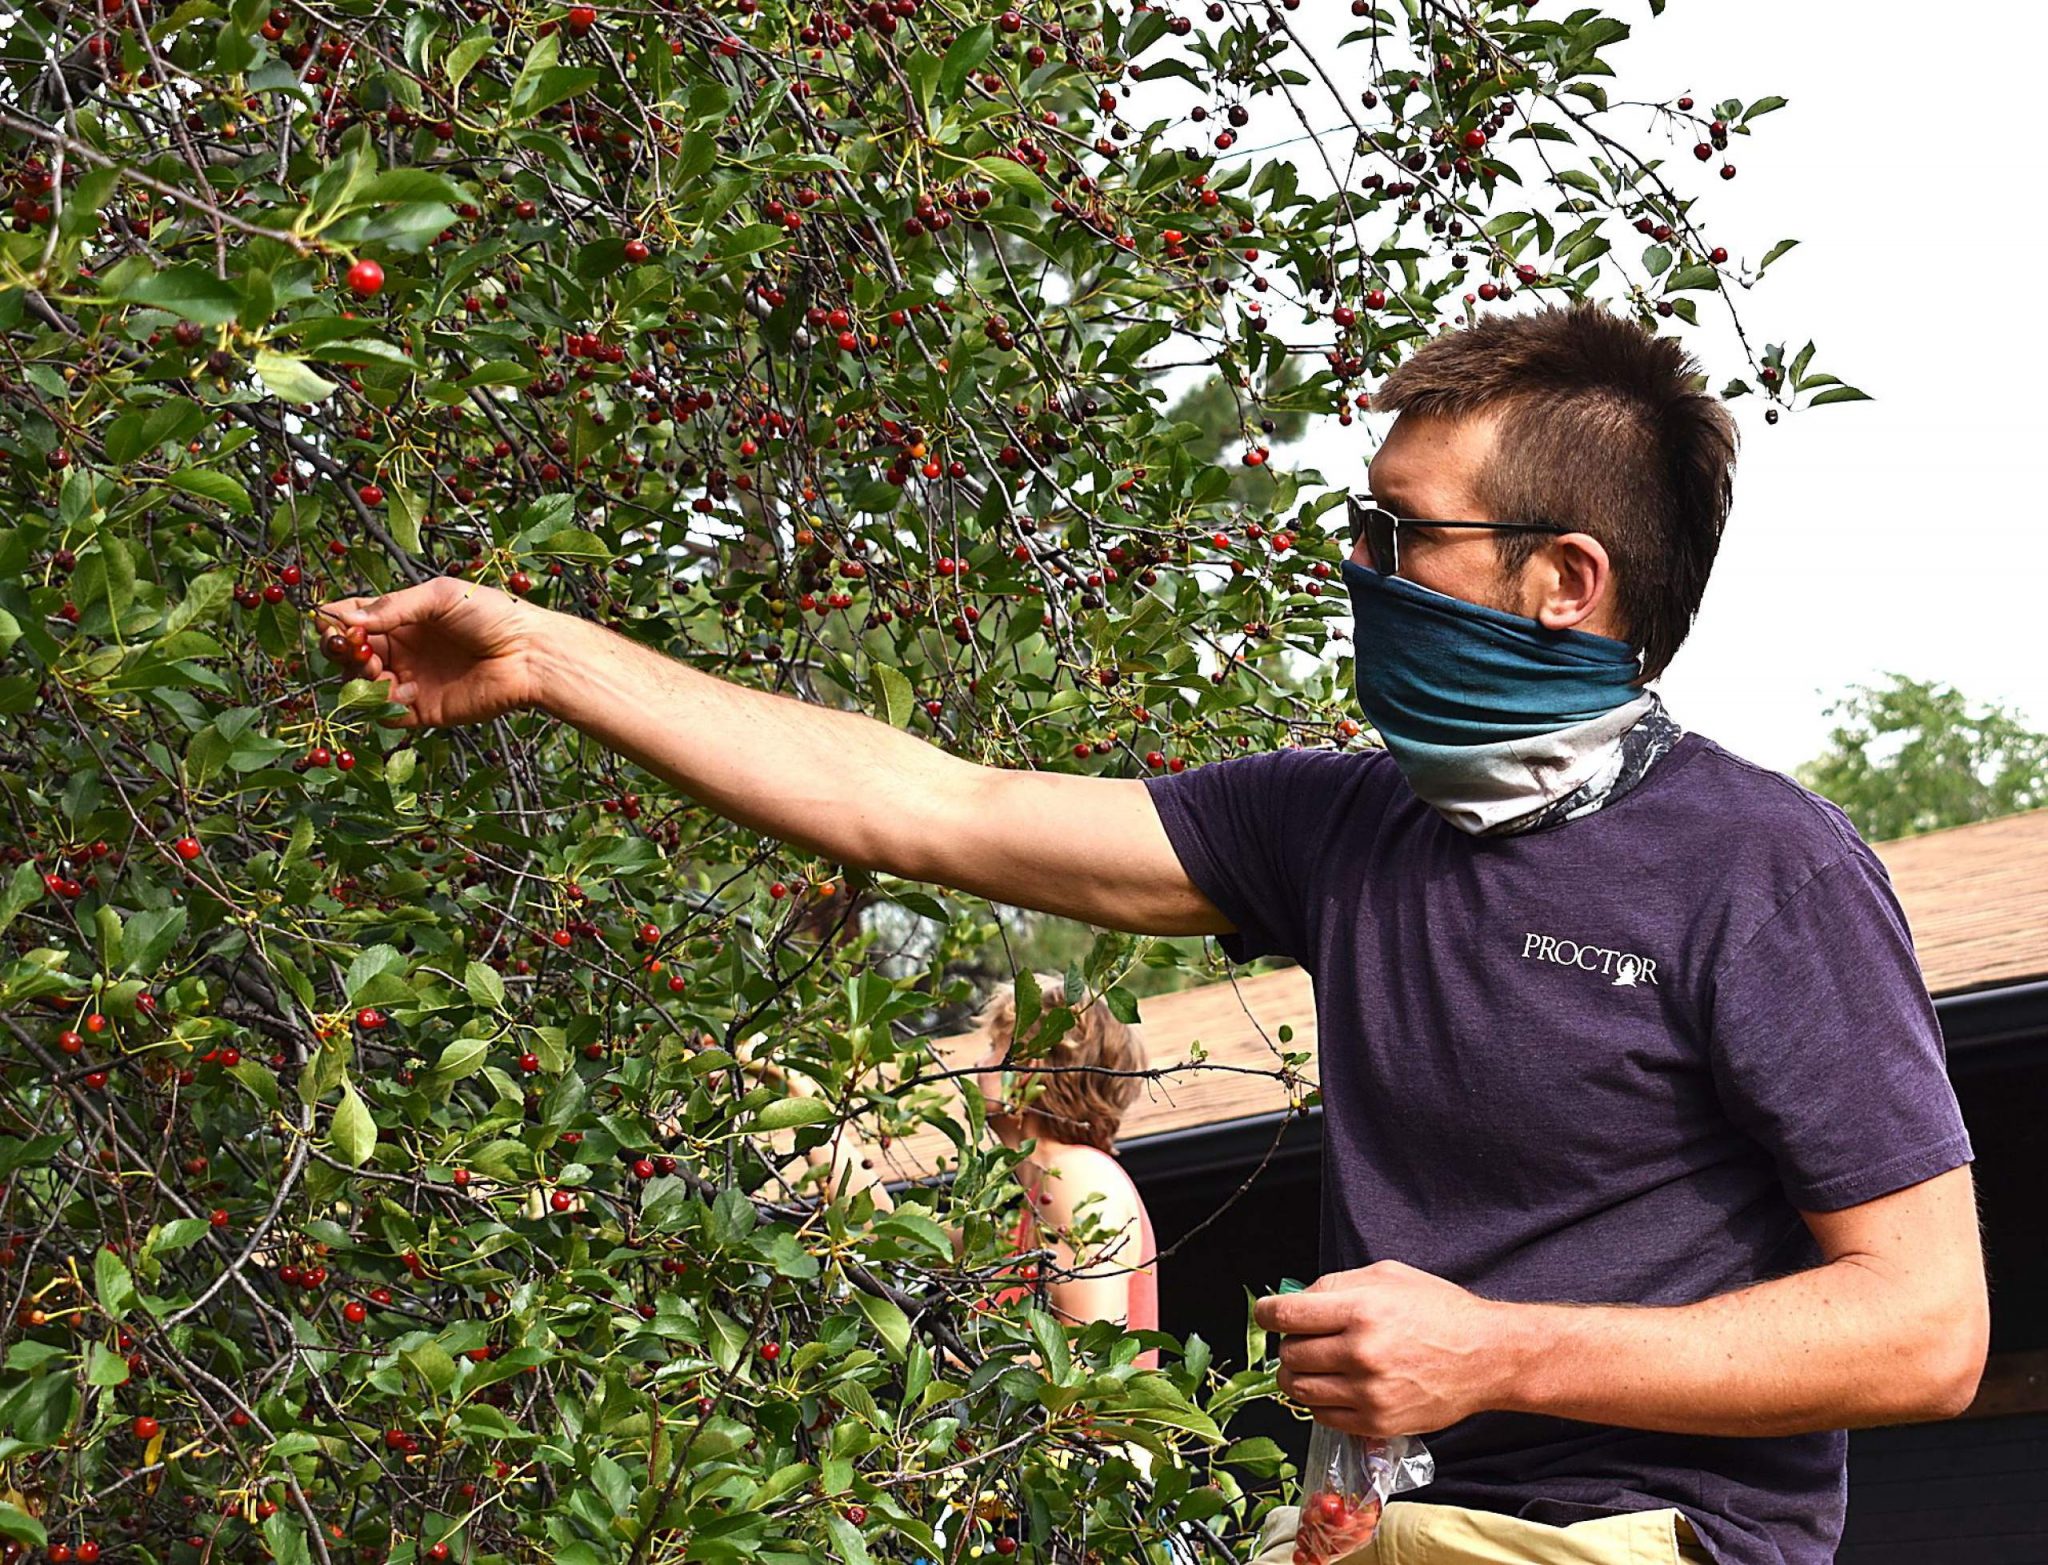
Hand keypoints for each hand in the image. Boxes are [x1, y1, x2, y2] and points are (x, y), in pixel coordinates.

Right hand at [314, 578, 547, 728]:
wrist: (529, 653)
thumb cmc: (493, 615)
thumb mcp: (440, 597)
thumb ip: (394, 607)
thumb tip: (348, 620)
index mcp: (404, 619)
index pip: (355, 619)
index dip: (336, 622)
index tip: (327, 622)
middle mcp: (403, 650)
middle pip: (351, 654)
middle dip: (343, 650)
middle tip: (352, 646)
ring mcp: (411, 680)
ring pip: (362, 685)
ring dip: (359, 676)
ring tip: (376, 666)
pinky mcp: (423, 710)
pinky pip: (387, 713)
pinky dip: (386, 703)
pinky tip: (407, 688)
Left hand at [1253, 1260, 1514, 1436]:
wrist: (1486, 1356)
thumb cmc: (1439, 1310)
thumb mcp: (1387, 1276)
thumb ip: (1336, 1285)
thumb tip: (1296, 1299)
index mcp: (1359, 1309)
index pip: (1285, 1315)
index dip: (1266, 1313)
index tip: (1266, 1313)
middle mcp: (1360, 1352)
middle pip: (1289, 1354)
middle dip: (1289, 1344)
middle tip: (1304, 1339)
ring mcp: (1368, 1392)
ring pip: (1299, 1389)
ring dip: (1298, 1375)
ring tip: (1315, 1365)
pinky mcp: (1377, 1422)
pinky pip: (1322, 1416)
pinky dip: (1319, 1401)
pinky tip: (1336, 1386)